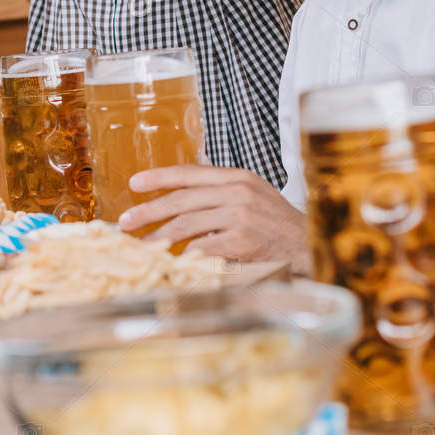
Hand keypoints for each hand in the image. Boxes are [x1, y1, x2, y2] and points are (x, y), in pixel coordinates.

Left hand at [119, 165, 308, 269]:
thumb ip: (222, 193)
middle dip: (149, 211)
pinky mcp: (240, 241)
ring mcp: (239, 216)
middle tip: (125, 222)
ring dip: (157, 237)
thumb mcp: (254, 196)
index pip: (190, 173)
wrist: (309, 248)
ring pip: (185, 225)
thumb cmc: (279, 226)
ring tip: (140, 245)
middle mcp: (237, 192)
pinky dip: (182, 256)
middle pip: (181, 200)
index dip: (159, 177)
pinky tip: (169, 262)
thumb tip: (183, 198)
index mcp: (238, 177)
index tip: (135, 183)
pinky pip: (201, 248)